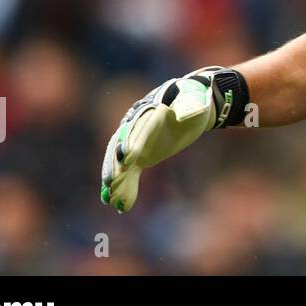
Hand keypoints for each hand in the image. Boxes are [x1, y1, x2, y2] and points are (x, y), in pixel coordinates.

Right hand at [100, 66, 246, 212]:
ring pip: (121, 164)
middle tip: (110, 183)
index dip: (132, 143)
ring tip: (111, 200)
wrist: (191, 105)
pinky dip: (125, 188)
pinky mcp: (140, 156)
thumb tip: (185, 113)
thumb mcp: (195, 100)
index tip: (127, 158)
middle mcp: (136, 128)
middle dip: (115, 165)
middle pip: (121, 147)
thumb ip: (189, 105)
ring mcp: (136, 143)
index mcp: (148, 113)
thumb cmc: (193, 99)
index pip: (137, 129)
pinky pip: (129, 174)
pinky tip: (122, 206)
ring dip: (116, 181)